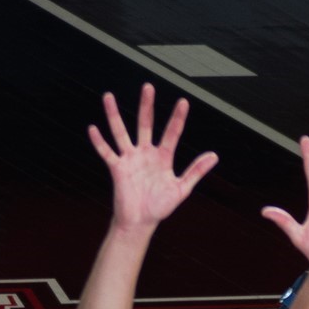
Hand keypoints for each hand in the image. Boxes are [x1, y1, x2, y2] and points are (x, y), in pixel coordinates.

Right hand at [88, 84, 217, 228]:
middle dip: (146, 106)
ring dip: (113, 115)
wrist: (141, 222)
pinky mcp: (117, 168)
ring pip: (121, 132)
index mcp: (163, 157)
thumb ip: (196, 171)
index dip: (177, 118)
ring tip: (107, 96)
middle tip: (148, 86)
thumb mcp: (182, 188)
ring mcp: (130, 159)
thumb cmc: (160, 206)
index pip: (172, 133)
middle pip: (145, 124)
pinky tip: (93, 128)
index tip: (183, 102)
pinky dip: (99, 142)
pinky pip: (107, 153)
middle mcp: (145, 153)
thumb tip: (215, 156)